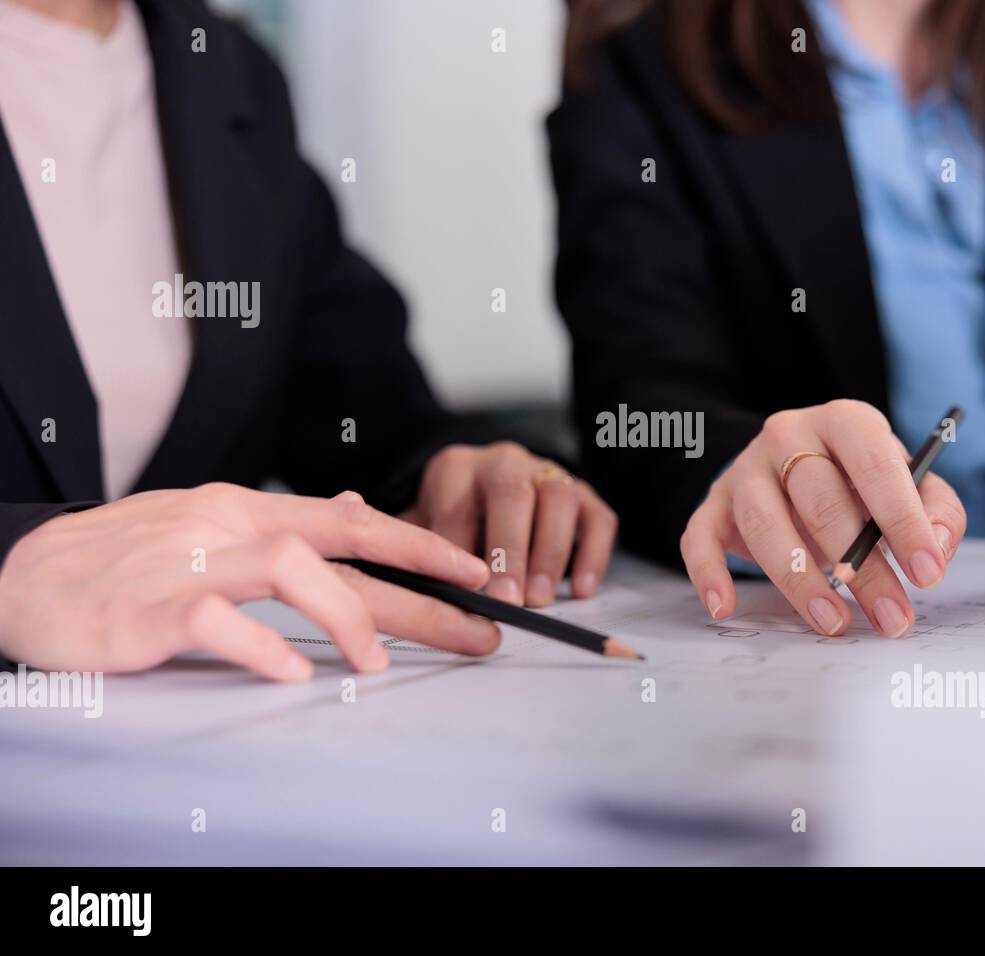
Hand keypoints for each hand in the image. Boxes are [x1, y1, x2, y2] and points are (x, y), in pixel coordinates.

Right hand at [0, 484, 496, 680]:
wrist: (23, 572)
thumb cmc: (123, 559)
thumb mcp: (209, 527)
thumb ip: (284, 524)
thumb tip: (355, 508)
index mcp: (246, 511)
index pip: (352, 519)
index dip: (420, 542)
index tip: (474, 572)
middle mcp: (227, 528)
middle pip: (342, 549)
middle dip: (419, 594)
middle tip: (475, 630)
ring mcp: (186, 565)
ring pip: (287, 566)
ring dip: (346, 615)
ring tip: (377, 663)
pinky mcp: (145, 609)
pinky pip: (214, 620)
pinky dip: (258, 646)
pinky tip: (289, 673)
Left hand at [403, 442, 617, 606]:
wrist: (482, 496)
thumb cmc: (453, 522)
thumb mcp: (424, 532)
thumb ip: (426, 558)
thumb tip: (432, 599)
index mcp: (456, 468)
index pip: (457, 504)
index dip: (460, 549)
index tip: (464, 590)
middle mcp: (504, 462)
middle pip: (511, 493)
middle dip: (510, 550)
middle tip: (507, 599)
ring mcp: (547, 473)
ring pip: (559, 498)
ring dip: (550, 552)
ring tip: (539, 598)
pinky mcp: (583, 494)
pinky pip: (597, 517)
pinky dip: (593, 554)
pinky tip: (581, 588)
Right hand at [680, 401, 965, 637]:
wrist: (793, 466)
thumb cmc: (859, 482)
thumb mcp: (907, 484)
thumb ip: (937, 511)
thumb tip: (936, 547)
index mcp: (844, 422)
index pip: (874, 463)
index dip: (902, 519)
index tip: (926, 572)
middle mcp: (789, 435)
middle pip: (821, 501)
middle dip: (862, 567)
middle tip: (891, 616)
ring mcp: (745, 469)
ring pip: (764, 522)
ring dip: (799, 579)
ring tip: (833, 622)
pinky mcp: (713, 504)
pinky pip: (700, 537)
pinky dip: (710, 574)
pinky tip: (726, 607)